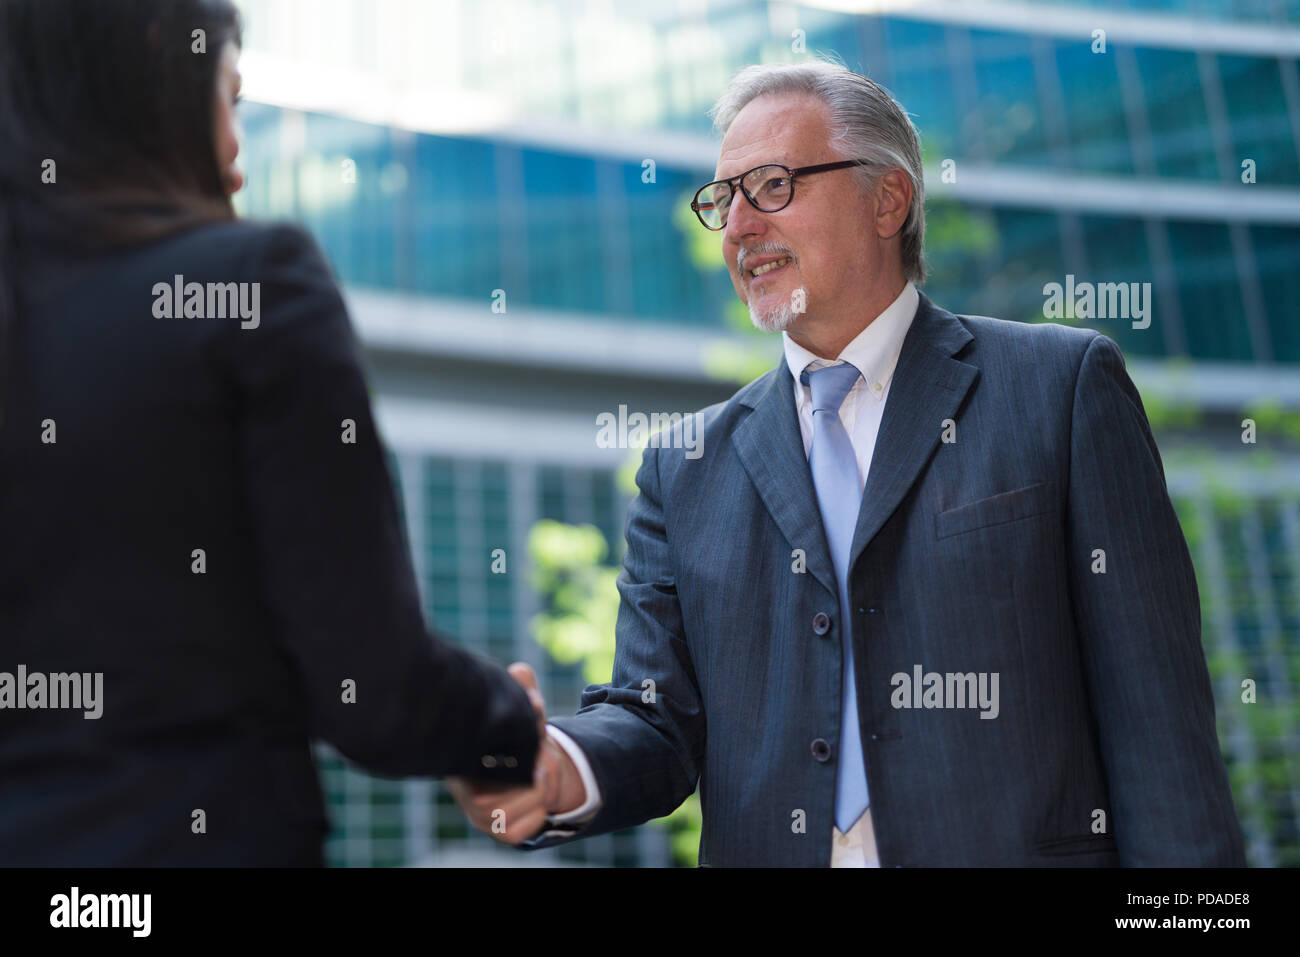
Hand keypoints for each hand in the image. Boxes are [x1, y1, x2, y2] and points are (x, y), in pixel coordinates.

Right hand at [447, 662, 586, 844]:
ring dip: (536, 795)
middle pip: (489, 799)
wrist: (532, 773)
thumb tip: (520, 670)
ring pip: (507, 816)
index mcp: (462, 763)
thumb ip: (522, 694)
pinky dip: (537, 815)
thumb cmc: (517, 741)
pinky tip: (537, 800)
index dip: (507, 758)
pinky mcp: (501, 834)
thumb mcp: (522, 715)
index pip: (472, 767)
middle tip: (542, 762)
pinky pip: (521, 831)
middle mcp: (465, 794)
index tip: (534, 747)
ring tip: (540, 777)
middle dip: (527, 777)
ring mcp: (480, 817)